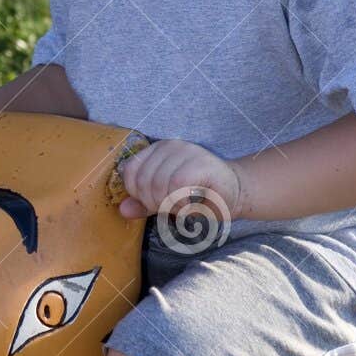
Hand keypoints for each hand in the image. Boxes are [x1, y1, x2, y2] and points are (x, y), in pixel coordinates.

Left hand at [118, 139, 241, 219]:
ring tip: (183, 206)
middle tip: (173, 208)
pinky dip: (181, 202)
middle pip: (143, 181)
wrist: (233, 193)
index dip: (137, 194)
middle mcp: (169, 146)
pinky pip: (177, 185)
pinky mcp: (200, 162)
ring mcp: (185, 151)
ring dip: (169, 205)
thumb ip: (143, 203)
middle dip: (155, 204)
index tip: (155, 203)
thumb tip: (123, 209)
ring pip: (158, 184)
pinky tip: (190, 204)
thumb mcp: (165, 200)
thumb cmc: (198, 196)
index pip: (130, 172)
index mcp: (156, 151)